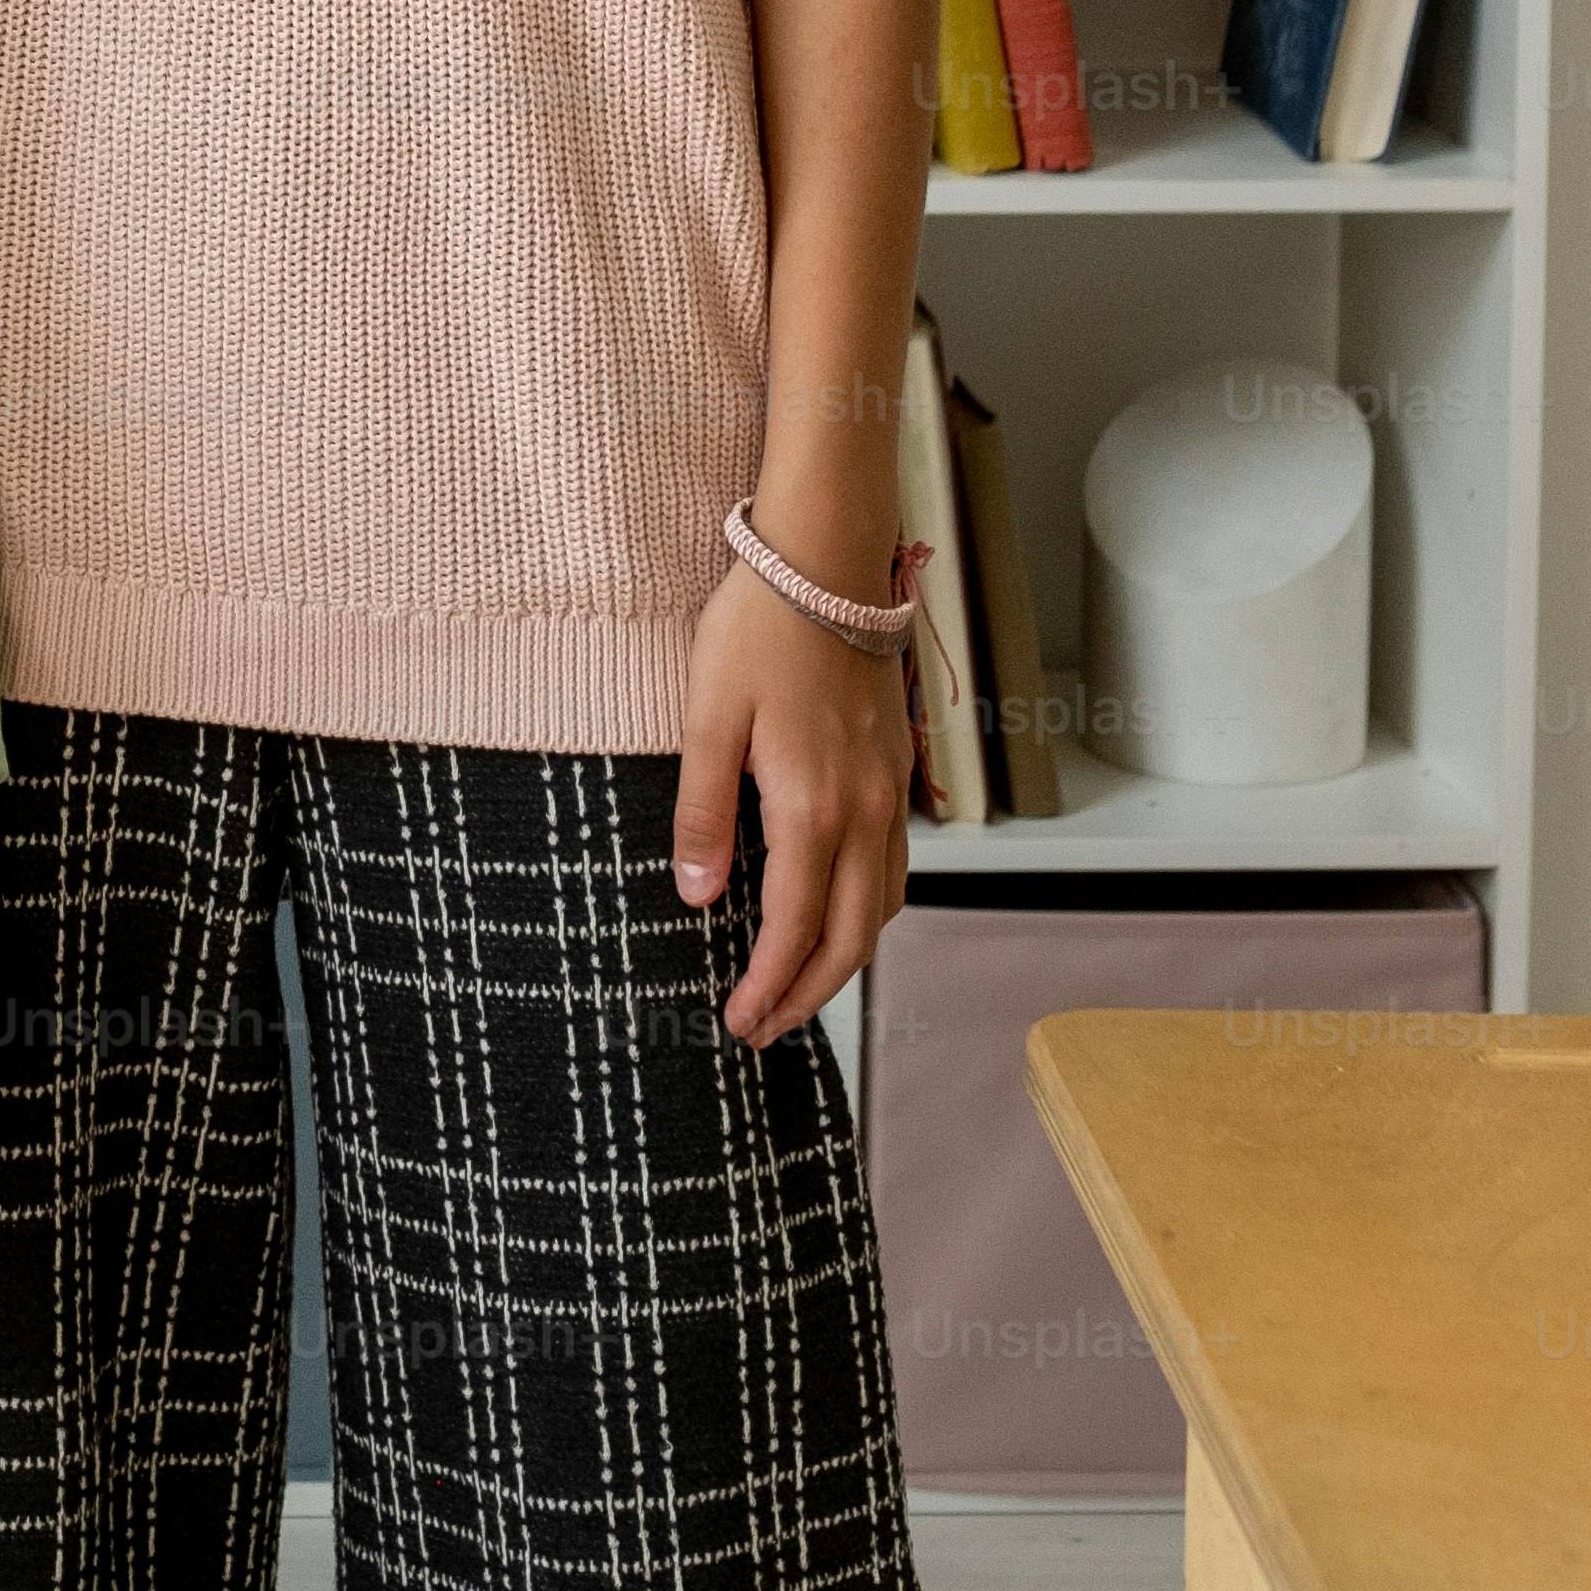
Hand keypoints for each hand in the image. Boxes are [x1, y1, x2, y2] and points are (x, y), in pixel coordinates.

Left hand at [672, 565, 912, 1048]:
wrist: (825, 563)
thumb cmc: (760, 631)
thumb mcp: (707, 720)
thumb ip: (702, 812)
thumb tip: (695, 893)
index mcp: (812, 808)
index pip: (793, 927)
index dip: (769, 985)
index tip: (740, 1021)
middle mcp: (864, 813)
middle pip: (850, 937)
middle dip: (809, 992)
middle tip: (764, 1027)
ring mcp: (889, 793)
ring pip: (883, 907)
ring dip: (844, 958)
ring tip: (798, 986)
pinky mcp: (894, 772)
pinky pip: (894, 868)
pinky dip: (870, 911)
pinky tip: (838, 911)